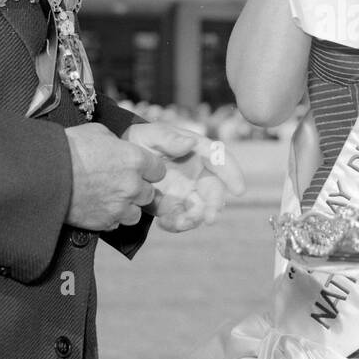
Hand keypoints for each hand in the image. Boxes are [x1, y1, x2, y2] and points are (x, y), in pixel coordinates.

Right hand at [65, 123, 164, 231]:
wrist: (45, 173)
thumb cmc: (69, 148)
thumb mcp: (97, 132)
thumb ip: (116, 143)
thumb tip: (118, 147)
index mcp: (135, 159)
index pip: (159, 171)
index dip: (148, 170)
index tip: (138, 170)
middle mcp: (133, 185)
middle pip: (149, 194)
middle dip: (137, 190)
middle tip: (119, 184)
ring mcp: (120, 206)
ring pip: (136, 213)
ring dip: (126, 207)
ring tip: (108, 198)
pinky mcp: (105, 222)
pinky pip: (117, 223)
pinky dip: (110, 217)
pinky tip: (97, 207)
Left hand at [123, 122, 246, 231]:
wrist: (119, 161)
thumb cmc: (140, 141)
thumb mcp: (150, 134)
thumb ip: (169, 138)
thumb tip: (190, 144)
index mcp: (198, 152)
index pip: (221, 160)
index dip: (233, 174)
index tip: (239, 190)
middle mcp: (197, 174)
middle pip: (214, 191)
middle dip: (215, 206)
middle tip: (211, 218)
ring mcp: (186, 192)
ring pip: (199, 210)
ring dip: (194, 219)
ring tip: (179, 223)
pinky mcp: (173, 207)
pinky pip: (179, 220)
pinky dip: (175, 225)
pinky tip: (163, 223)